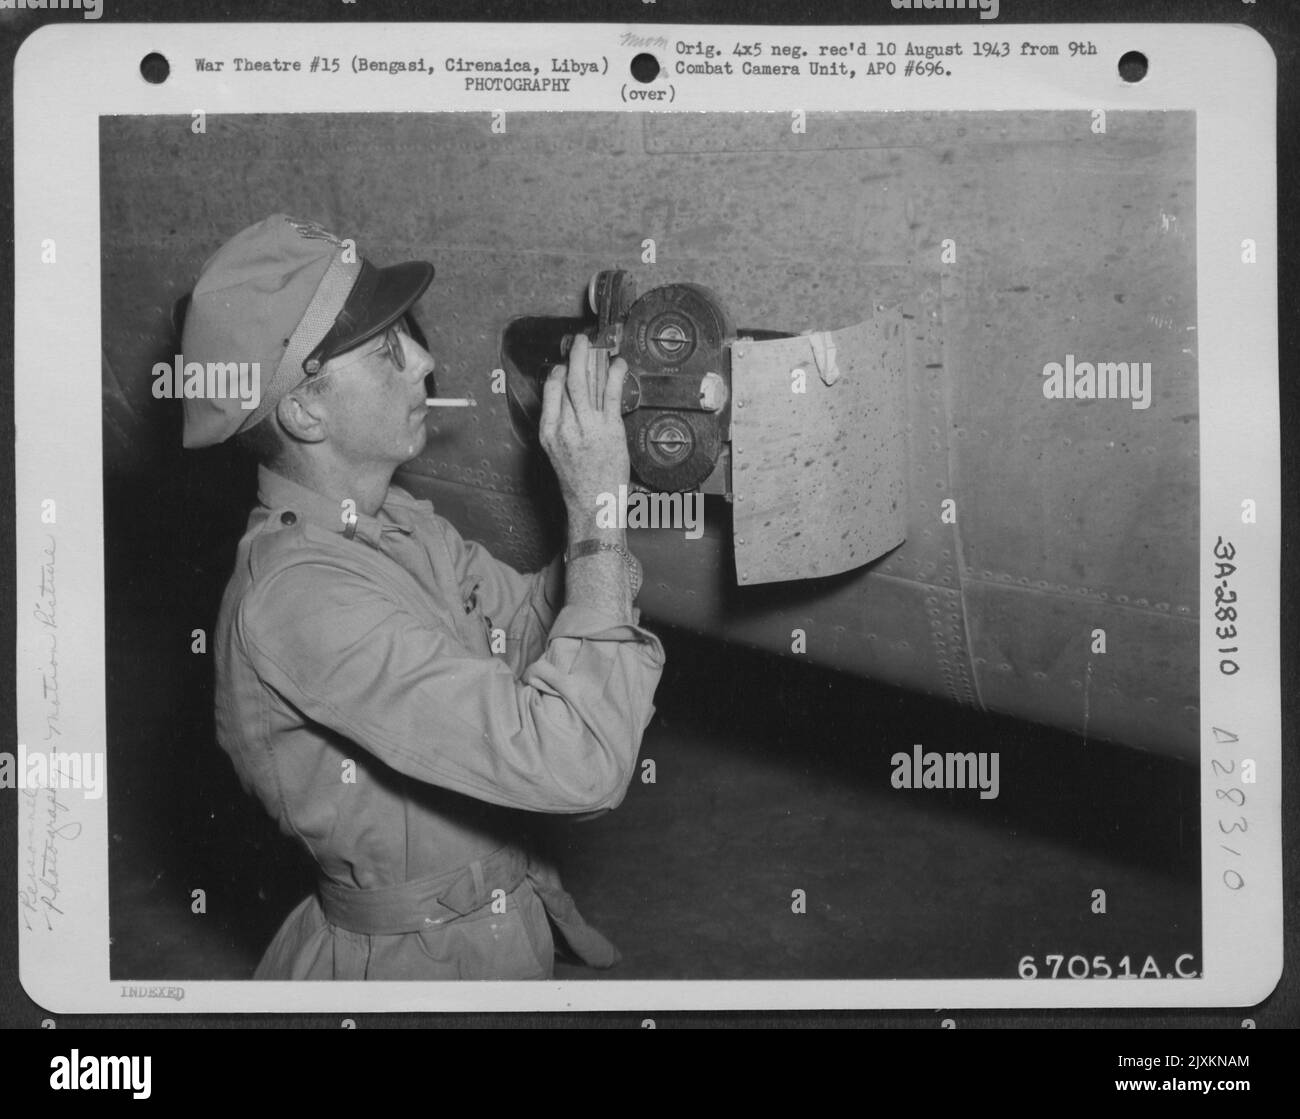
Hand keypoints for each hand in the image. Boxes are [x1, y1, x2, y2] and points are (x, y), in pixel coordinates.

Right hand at [538, 333, 629, 535]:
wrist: (593, 504)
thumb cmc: (578, 480)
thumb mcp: (557, 452)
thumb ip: (560, 424)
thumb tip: (569, 399)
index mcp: (549, 431)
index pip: (551, 390)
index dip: (559, 371)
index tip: (567, 362)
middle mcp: (566, 427)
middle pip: (568, 382)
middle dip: (575, 356)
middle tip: (581, 341)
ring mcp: (588, 428)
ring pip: (586, 384)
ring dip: (592, 360)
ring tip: (596, 346)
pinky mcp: (610, 430)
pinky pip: (610, 396)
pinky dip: (615, 376)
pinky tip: (618, 364)